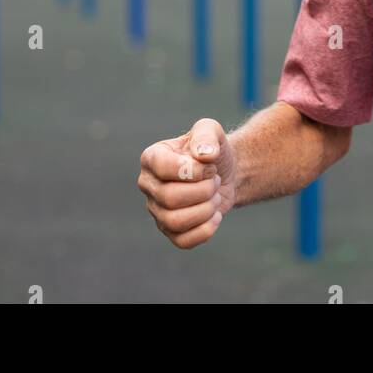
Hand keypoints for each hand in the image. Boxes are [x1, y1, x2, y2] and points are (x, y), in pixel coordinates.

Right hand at [138, 118, 237, 248]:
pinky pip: (183, 241)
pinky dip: (206, 229)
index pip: (162, 168)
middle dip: (203, 190)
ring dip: (206, 209)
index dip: (193, 170)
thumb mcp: (212, 131)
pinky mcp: (170, 231)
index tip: (209, 165)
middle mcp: (148, 185)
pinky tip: (215, 215)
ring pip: (175, 221)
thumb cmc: (212, 151)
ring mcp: (157, 210)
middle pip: (170, 198)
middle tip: (215, 181)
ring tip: (214, 196)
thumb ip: (206, 135)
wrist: (224, 173)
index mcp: (152, 158)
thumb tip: (204, 155)